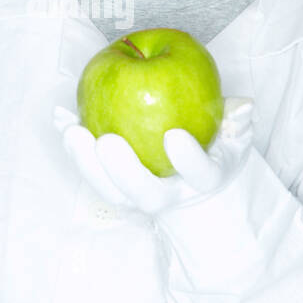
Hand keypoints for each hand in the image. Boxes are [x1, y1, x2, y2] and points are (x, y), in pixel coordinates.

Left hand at [54, 97, 253, 216]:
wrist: (193, 187)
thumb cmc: (214, 149)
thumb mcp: (235, 136)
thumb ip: (239, 120)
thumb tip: (242, 106)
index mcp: (204, 181)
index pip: (201, 175)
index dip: (189, 160)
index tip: (175, 136)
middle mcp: (169, 195)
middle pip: (144, 194)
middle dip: (123, 171)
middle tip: (106, 142)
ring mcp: (138, 196)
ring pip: (110, 191)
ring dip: (87, 163)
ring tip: (71, 131)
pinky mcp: (113, 186)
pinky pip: (90, 170)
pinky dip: (73, 146)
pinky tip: (60, 117)